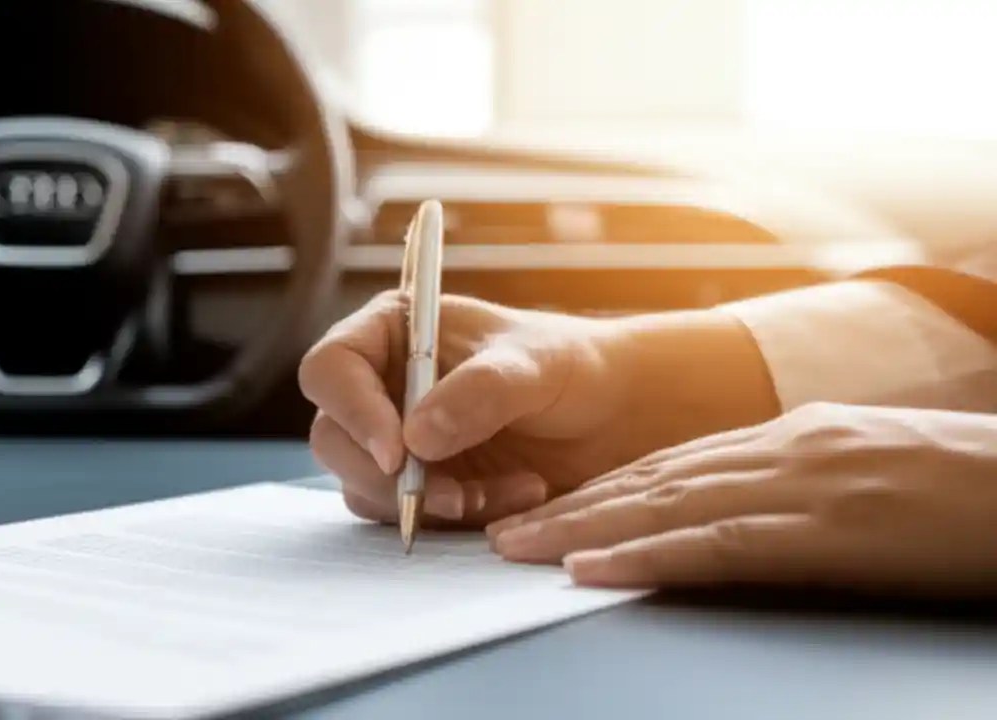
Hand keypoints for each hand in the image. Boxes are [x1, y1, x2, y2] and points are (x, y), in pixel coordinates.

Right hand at [298, 291, 777, 527]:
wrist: (613, 418)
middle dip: (386, 475)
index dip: (351, 410)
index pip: (331, 368)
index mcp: (392, 333)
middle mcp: (380, 386)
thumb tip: (414, 438)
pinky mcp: (419, 486)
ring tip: (509, 488)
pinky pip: (410, 515)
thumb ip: (479, 393)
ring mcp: (395, 440)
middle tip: (450, 496)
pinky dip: (458, 517)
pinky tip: (515, 495)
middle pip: (334, 437)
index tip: (396, 452)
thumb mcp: (534, 367)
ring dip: (430, 501)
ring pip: (366, 486)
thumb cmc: (572, 368)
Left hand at [489, 402, 996, 596]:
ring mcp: (798, 486)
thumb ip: (797, 477)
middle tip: (504, 532)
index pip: (673, 462)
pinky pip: (716, 544)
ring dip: (582, 530)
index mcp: (789, 437)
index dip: (603, 488)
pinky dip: (647, 556)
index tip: (550, 507)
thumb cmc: (963, 486)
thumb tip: (740, 503)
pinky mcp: (823, 530)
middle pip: (650, 479)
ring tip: (519, 549)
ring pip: (664, 505)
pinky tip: (595, 569)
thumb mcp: (866, 466)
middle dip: (570, 507)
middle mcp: (779, 451)